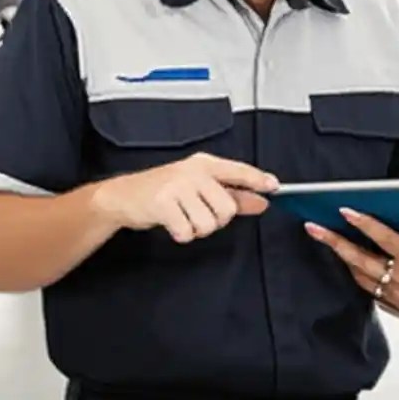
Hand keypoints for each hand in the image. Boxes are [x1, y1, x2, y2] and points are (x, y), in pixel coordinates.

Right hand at [90, 153, 278, 242]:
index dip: (257, 180)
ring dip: (196, 229)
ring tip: (181, 217)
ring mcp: (178, 186)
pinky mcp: (164, 203)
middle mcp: (193, 172)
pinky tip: (171, 223)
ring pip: (209, 224)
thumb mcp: (198, 187)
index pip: (238, 170)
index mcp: (204, 164)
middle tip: (196, 214)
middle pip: (227, 209)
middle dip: (215, 220)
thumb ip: (232, 194)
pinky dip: (181, 234)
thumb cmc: (163, 191)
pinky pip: (188, 231)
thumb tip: (261, 201)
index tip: (274, 187)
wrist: (124, 196)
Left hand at [306, 208, 398, 339]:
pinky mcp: (398, 308)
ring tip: (327, 241)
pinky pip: (370, 290)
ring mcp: (398, 296)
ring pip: (360, 275)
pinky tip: (351, 263)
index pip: (382, 236)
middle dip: (333, 240)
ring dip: (343, 258)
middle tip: (312, 226)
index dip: (362, 222)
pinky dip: (360, 275)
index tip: (343, 208)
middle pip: (360, 258)